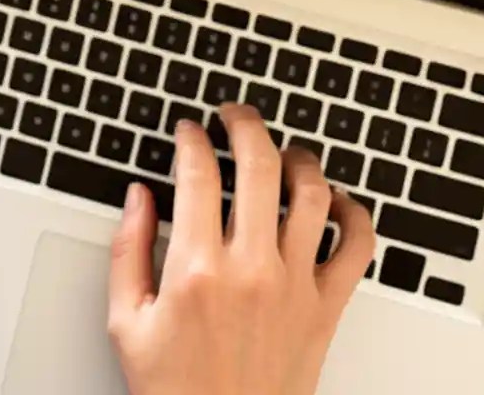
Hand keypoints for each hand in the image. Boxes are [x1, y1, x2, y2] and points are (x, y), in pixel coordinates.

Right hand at [108, 104, 374, 394]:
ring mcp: (295, 286)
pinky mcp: (326, 307)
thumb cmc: (175, 390)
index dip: (191, 140)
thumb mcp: (125, 321)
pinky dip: (353, 213)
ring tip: (282, 151)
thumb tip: (137, 198)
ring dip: (298, 158)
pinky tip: (334, 202)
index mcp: (195, 270)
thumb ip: (127, 251)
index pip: (198, 175)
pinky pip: (358, 245)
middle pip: (259, 166)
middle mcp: (251, 269)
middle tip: (234, 116)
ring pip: (311, 194)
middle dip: (244, 125)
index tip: (188, 131)